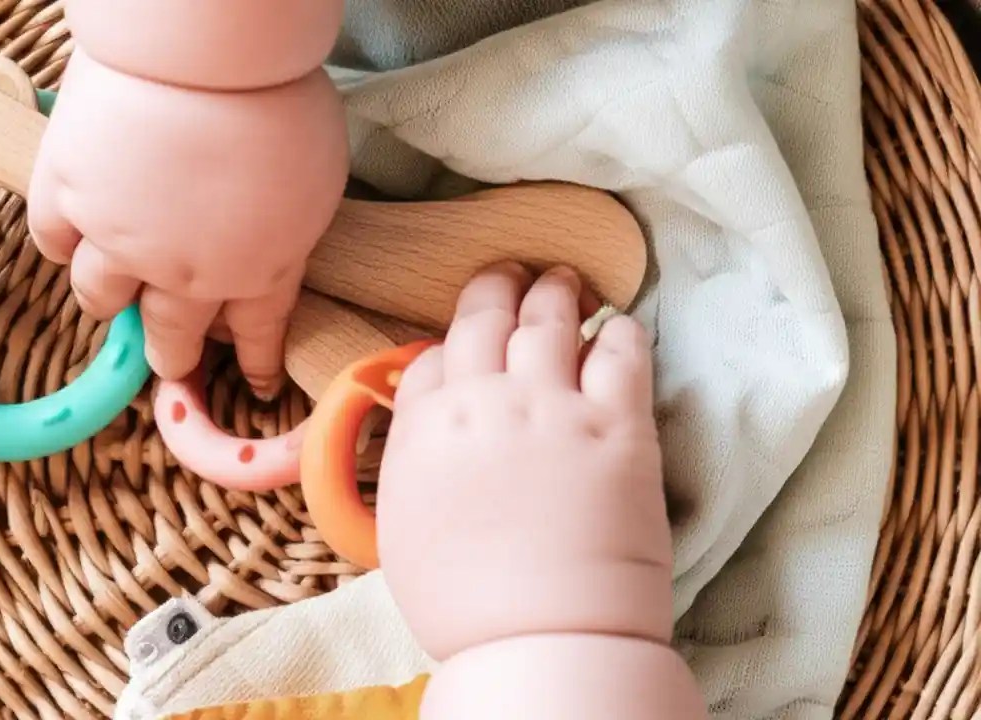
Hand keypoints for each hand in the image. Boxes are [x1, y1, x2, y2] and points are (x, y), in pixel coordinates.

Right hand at [27, 49, 348, 396]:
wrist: (202, 53)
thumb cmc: (279, 99)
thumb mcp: (318, 180)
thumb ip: (291, 226)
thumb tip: (271, 239)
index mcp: (261, 270)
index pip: (258, 335)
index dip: (254, 363)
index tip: (252, 383)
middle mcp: (186, 275)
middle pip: (172, 337)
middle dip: (174, 355)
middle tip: (172, 360)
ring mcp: (119, 241)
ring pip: (101, 298)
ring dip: (110, 297)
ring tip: (112, 287)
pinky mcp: (65, 199)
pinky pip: (53, 243)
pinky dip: (64, 242)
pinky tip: (72, 233)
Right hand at [377, 263, 672, 660]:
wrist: (540, 640)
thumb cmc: (465, 606)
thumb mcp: (404, 529)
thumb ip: (413, 462)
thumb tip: (433, 428)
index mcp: (425, 429)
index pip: (431, 358)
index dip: (450, 346)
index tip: (465, 344)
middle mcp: (484, 402)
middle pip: (484, 318)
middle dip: (495, 287)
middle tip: (508, 272)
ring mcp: (553, 408)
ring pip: (549, 319)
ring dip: (554, 291)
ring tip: (562, 277)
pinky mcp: (618, 426)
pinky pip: (622, 352)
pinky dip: (618, 330)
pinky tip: (617, 325)